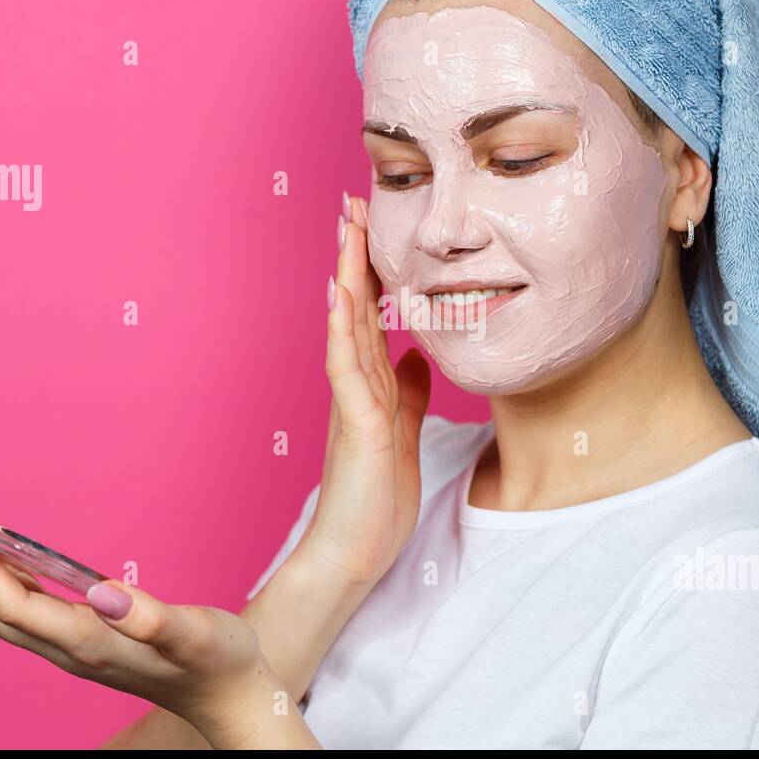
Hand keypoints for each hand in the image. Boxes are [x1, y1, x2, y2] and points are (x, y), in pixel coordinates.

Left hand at [0, 504, 286, 747]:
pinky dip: (6, 579)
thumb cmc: (218, 662)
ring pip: (5, 613)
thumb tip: (103, 593)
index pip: (13, 607)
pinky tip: (8, 556)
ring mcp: (76, 649)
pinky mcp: (86, 642)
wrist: (231, 697)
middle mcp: (72, 651)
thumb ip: (152, 618)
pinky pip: (28, 612)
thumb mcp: (196, 635)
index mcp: (90, 644)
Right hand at [299, 193, 431, 587]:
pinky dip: (343, 325)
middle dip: (355, 254)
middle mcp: (356, 386)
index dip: (373, 271)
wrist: (351, 556)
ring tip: (345, 226)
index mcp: (371, 387)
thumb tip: (418, 356)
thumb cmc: (374, 503)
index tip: (373, 226)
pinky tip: (341, 290)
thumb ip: (408, 394)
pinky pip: (346, 365)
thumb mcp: (402, 434)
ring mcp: (352, 402)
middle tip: (352, 202)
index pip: (370, 316)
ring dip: (347, 273)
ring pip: (347, 324)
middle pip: (354, 308)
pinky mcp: (356, 424)